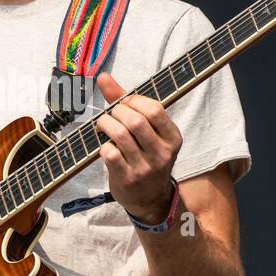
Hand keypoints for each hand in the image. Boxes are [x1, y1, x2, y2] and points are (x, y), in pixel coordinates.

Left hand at [94, 72, 181, 224]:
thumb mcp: (149, 132)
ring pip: (120, 135)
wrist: (150, 199)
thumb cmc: (147, 156)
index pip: (154, 110)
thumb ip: (127, 103)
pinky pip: (109, 154)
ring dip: (105, 124)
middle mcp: (162, 153)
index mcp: (172, 138)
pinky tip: (105, 146)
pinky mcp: (127, 178)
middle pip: (135, 121)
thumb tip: (103, 76)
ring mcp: (145, 167)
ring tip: (103, 125)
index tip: (124, 103)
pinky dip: (103, 145)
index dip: (134, 101)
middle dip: (117, 111)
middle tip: (112, 114)